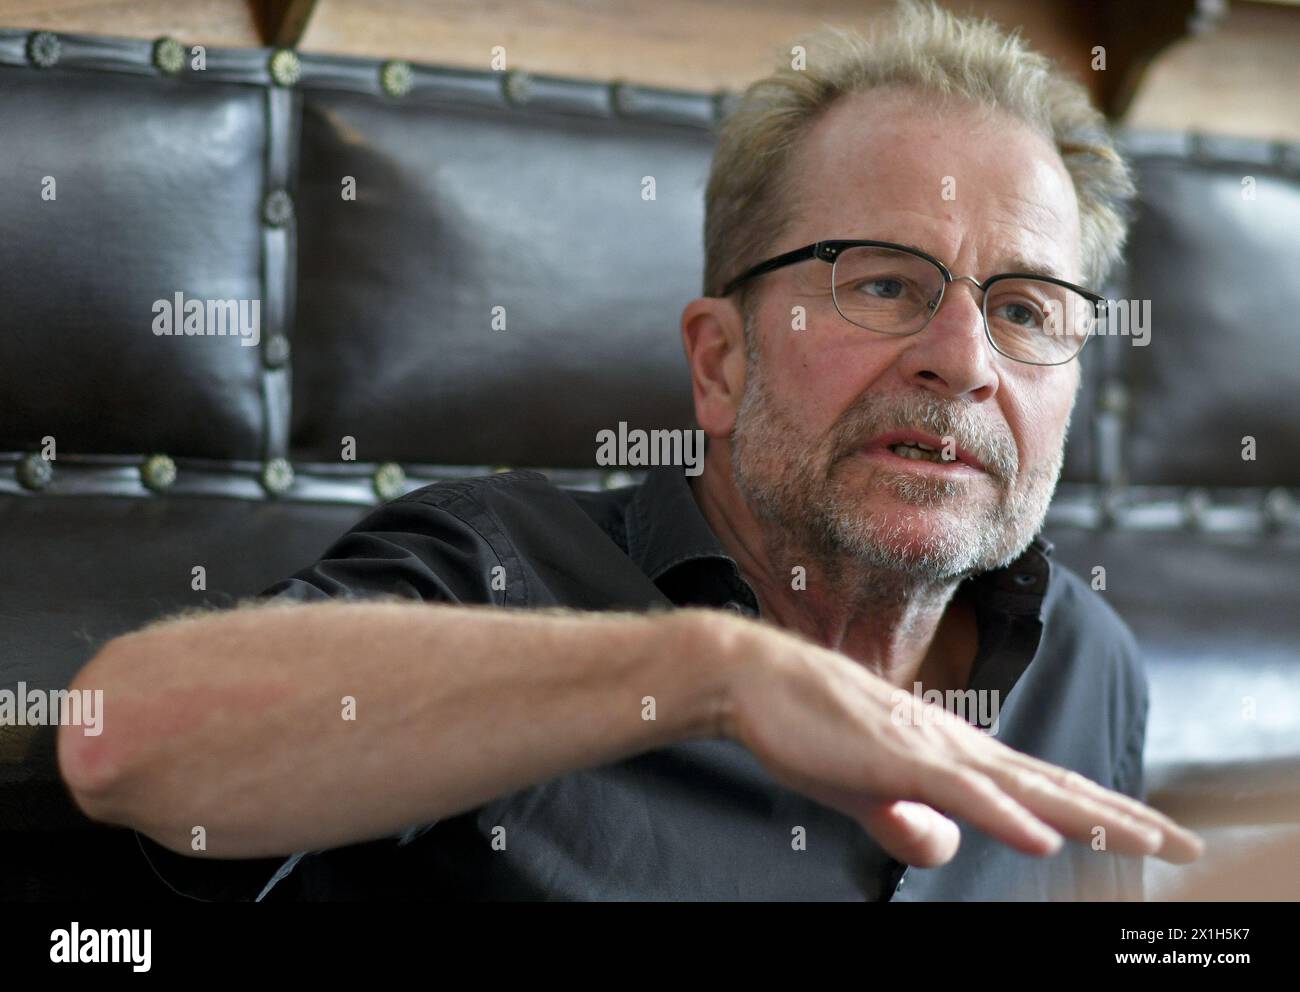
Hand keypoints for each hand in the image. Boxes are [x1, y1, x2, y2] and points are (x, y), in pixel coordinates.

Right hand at [721, 621, 1204, 867]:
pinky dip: (1003, 815)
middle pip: (1055, 786)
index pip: (1043, 787)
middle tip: (1186, 845)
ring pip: (1024, 788)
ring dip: (1089, 816)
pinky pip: (958, 792)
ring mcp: (928, 749)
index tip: (1150, 834)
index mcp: (951, 754)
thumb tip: (940, 846)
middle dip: (1124, 818)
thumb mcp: (865, 791)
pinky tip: (1041, 837)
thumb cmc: (808, 727)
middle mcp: (955, 747)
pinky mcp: (894, 757)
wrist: (756, 679)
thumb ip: (906, 821)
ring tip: (1147, 841)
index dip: (1100, 811)